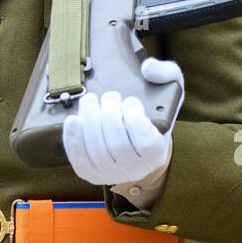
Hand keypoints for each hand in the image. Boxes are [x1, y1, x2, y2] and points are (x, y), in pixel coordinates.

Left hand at [63, 57, 182, 185]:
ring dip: (90, 122)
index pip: (145, 142)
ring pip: (98, 152)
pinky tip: (72, 120)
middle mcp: (136, 169)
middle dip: (109, 115)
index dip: (134, 119)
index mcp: (157, 152)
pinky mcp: (92, 174)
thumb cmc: (152, 114)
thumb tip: (148, 68)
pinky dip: (73, 140)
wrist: (137, 142)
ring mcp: (112, 174)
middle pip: (118, 145)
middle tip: (108, 96)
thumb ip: (167, 74)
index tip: (130, 101)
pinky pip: (80, 161)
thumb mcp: (168, 91)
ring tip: (89, 101)